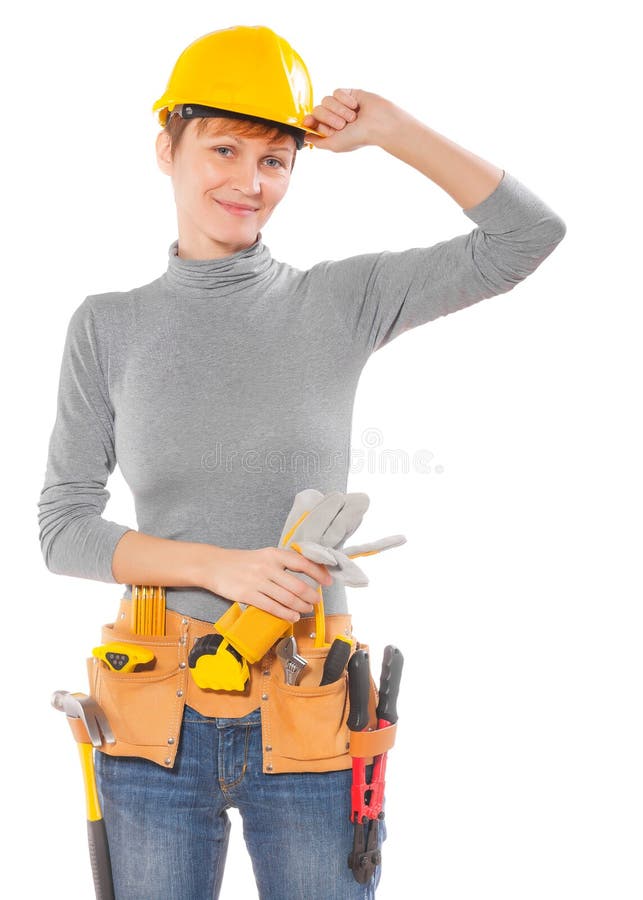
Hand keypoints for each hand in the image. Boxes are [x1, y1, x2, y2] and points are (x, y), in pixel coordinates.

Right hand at [204, 546, 331, 622]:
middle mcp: (268, 567)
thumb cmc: (242, 562)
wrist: (214, 565)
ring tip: (306, 610)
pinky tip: (293, 616)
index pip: (303, 563)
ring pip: (287, 598)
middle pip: (298, 585)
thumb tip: (307, 573)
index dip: (319, 574)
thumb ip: (283, 563)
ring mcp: (257, 581)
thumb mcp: (264, 556)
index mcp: (274, 554)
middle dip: (311, 596)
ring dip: (301, 607)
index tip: (328, 582)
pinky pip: (272, 607)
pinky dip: (286, 614)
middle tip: (317, 601)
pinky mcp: (248, 595)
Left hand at [302, 88, 395, 152]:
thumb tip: (305, 137)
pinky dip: (345, 100)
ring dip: (339, 110)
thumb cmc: (359, 137)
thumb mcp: (334, 145)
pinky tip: (355, 106)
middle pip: (318, 110)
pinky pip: (337, 92)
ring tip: (352, 117)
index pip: (312, 121)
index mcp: (330, 130)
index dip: (310, 120)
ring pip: (326, 100)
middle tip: (344, 125)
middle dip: (329, 118)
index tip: (309, 121)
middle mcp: (334, 117)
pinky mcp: (348, 93)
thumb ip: (318, 142)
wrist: (379, 124)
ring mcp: (341, 105)